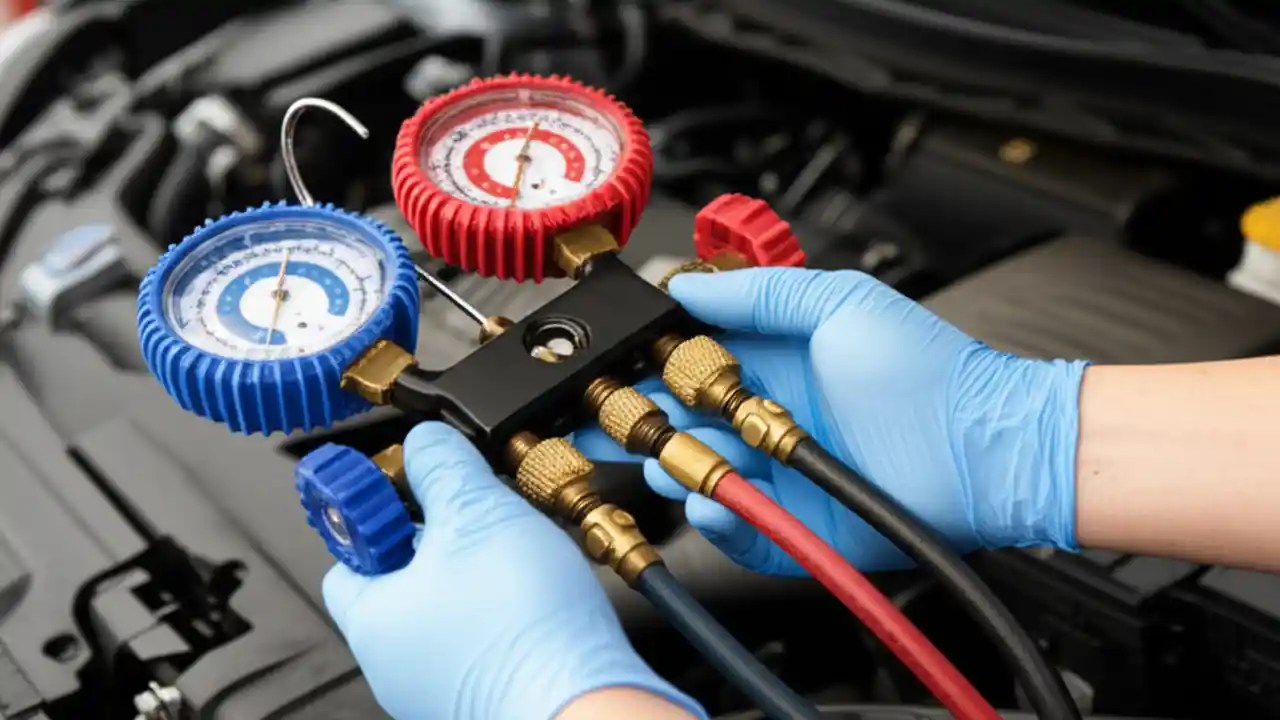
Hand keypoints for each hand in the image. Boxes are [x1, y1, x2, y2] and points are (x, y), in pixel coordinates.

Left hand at [322, 422, 704, 719]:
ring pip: (447, 608)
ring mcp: (440, 686)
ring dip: (477, 574)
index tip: (404, 484)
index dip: (376, 510)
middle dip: (440, 538)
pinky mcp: (486, 696)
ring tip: (515, 553)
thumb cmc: (523, 627)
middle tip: (474, 513)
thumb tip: (425, 442)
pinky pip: (482, 639)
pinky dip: (504, 612)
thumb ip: (444, 467)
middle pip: (402, 578)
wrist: (584, 701)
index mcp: (372, 620)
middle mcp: (396, 663)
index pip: (345, 554)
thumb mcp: (478, 512)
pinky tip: (536, 595)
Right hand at [577, 268, 1086, 574]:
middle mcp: (762, 413)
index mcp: (769, 358)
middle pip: (675, 416)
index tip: (614, 359)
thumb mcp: (838, 303)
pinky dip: (710, 517)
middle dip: (636, 416)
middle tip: (607, 416)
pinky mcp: (786, 524)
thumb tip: (683, 283)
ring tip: (670, 457)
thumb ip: (758, 293)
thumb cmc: (925, 374)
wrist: (981, 452)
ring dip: (668, 465)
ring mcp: (772, 470)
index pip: (684, 356)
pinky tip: (711, 498)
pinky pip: (729, 528)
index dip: (645, 359)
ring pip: (690, 471)